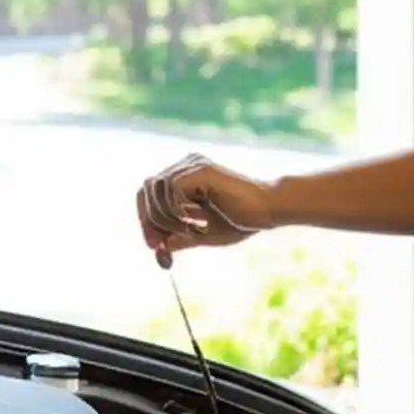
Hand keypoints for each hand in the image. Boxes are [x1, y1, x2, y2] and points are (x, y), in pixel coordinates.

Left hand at [136, 153, 274, 264]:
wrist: (268, 210)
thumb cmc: (242, 221)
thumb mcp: (204, 235)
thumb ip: (181, 238)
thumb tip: (159, 248)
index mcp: (185, 177)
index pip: (148, 193)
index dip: (145, 219)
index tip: (154, 245)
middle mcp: (186, 165)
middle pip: (146, 189)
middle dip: (148, 220)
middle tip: (158, 244)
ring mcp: (193, 165)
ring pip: (155, 189)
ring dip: (164, 218)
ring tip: (188, 231)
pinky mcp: (201, 169)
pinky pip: (171, 189)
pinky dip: (175, 211)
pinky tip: (194, 222)